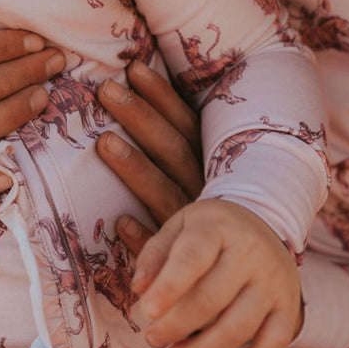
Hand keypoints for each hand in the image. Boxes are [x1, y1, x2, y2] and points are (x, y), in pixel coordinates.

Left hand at [95, 59, 202, 251]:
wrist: (245, 279)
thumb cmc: (213, 210)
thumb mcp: (199, 168)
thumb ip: (176, 137)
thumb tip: (139, 85)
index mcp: (210, 165)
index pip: (186, 124)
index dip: (161, 96)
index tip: (133, 68)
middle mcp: (205, 192)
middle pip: (172, 150)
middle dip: (140, 117)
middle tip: (105, 89)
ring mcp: (195, 228)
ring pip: (164, 195)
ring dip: (136, 169)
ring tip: (103, 141)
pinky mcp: (184, 266)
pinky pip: (162, 250)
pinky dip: (143, 237)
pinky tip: (120, 223)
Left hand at [132, 198, 302, 347]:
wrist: (263, 221)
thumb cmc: (210, 230)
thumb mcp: (178, 226)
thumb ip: (155, 254)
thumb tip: (139, 289)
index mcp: (217, 228)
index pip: (192, 259)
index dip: (168, 288)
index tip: (146, 311)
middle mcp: (251, 254)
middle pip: (212, 300)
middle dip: (176, 326)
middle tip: (153, 338)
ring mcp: (274, 282)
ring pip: (239, 328)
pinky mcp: (290, 307)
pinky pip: (273, 345)